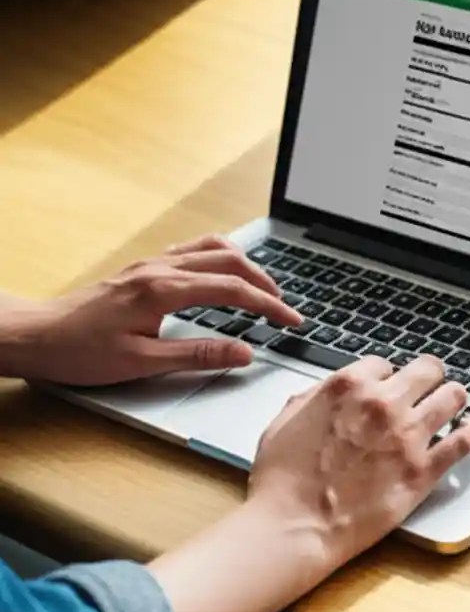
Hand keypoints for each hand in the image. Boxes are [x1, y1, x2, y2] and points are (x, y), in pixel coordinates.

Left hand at [0, 235, 301, 385]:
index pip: (232, 290)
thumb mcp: (142, 363)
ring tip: (262, 287)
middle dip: (265, 281)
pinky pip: (192, 250)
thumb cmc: (80, 351)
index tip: (292, 320)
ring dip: (245, 264)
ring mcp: (150, 265)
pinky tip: (223, 275)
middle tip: (285, 307)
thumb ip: (198, 356)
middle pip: (230, 261)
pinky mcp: (143, 269)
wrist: (35, 335)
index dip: (269, 306)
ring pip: (212, 248)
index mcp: (162, 290)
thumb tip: (243, 353)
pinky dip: (219, 259)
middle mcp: (159, 269)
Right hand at [246, 355, 469, 566]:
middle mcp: (383, 404)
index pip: (383, 363)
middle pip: (427, 369)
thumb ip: (312, 400)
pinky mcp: (424, 470)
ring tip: (455, 402)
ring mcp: (408, 436)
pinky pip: (463, 442)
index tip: (389, 385)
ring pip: (453, 396)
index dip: (386, 376)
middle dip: (429, 375)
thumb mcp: (284, 423)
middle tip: (430, 384)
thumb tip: (326, 394)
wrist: (295, 526)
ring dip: (454, 397)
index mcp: (348, 387)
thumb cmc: (283, 482)